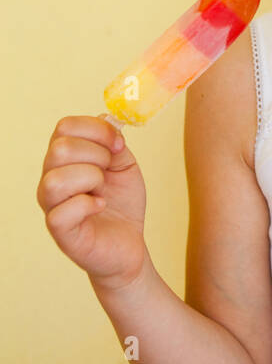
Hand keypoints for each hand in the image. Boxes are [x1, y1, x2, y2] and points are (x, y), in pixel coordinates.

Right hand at [37, 114, 146, 289]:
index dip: (97, 130)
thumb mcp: (124, 164)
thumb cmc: (121, 203)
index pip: (65, 126)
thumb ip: (113, 141)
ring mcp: (52, 206)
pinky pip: (62, 212)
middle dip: (97, 154)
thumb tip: (105, 120)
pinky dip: (89, 204)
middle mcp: (51, 178)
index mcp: (65, 158)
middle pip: (60, 148)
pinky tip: (100, 206)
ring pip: (56, 179)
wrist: (129, 243)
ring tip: (102, 189)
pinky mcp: (60, 231)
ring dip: (90, 178)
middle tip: (109, 171)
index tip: (118, 145)